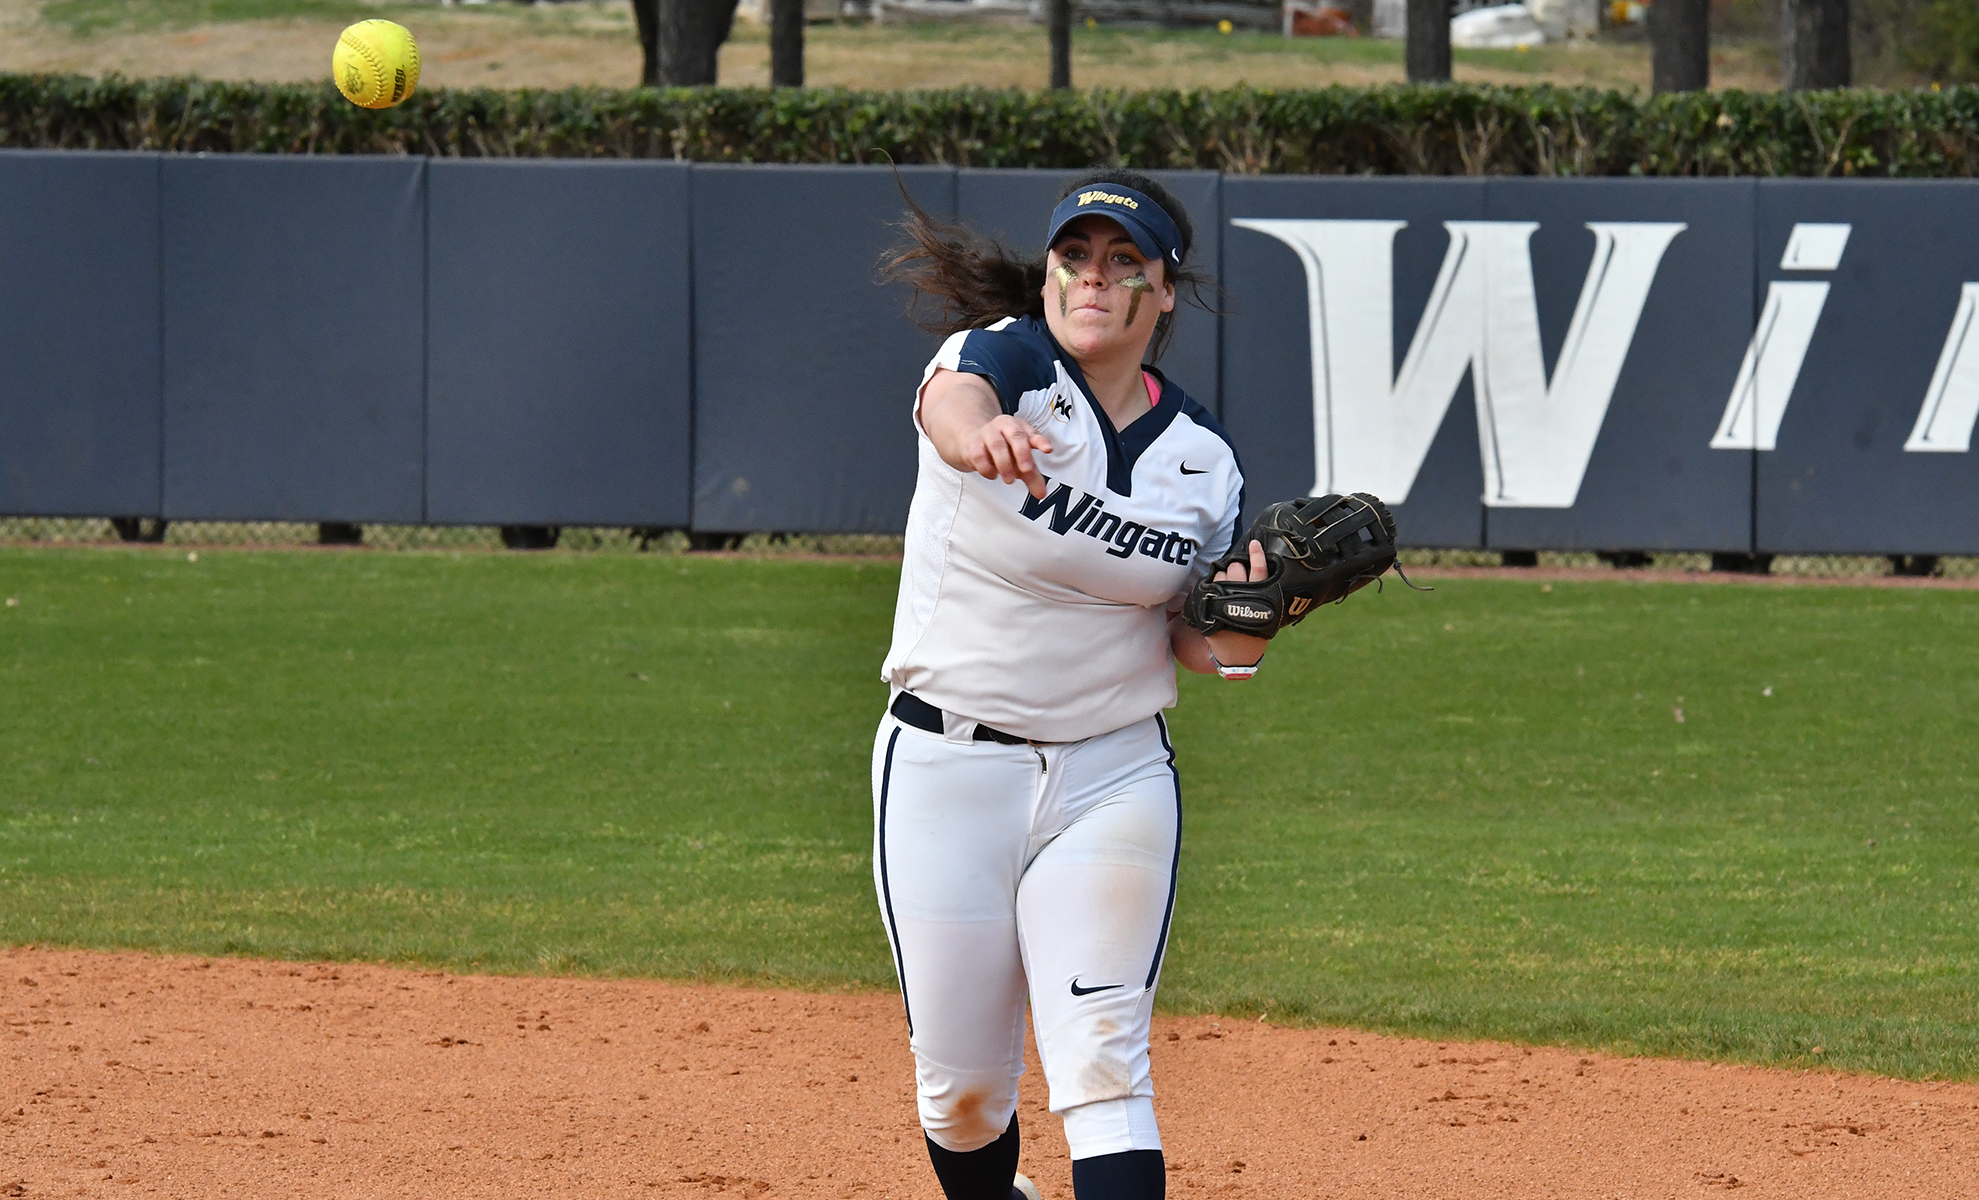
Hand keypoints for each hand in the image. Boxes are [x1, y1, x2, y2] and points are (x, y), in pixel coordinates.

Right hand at [961, 414, 1054, 498]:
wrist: (973, 442)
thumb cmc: (1002, 448)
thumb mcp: (1019, 460)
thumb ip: (1032, 476)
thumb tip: (1041, 493)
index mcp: (1021, 428)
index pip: (1033, 433)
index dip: (1041, 441)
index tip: (1048, 449)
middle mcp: (1006, 427)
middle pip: (1016, 436)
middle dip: (1022, 453)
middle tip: (1026, 470)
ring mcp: (989, 433)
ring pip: (997, 445)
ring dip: (1004, 464)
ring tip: (1009, 479)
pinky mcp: (974, 443)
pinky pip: (979, 454)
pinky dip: (987, 467)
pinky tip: (992, 474)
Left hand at [1205, 539, 1267, 667]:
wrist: (1238, 654)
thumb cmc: (1254, 629)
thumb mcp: (1268, 613)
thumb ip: (1264, 591)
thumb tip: (1256, 561)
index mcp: (1261, 600)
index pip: (1259, 572)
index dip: (1257, 556)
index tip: (1254, 544)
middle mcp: (1244, 599)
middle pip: (1236, 570)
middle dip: (1234, 569)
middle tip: (1235, 577)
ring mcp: (1226, 603)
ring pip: (1221, 575)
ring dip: (1221, 576)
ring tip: (1224, 588)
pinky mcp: (1212, 611)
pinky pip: (1209, 587)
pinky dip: (1210, 583)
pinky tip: (1213, 586)